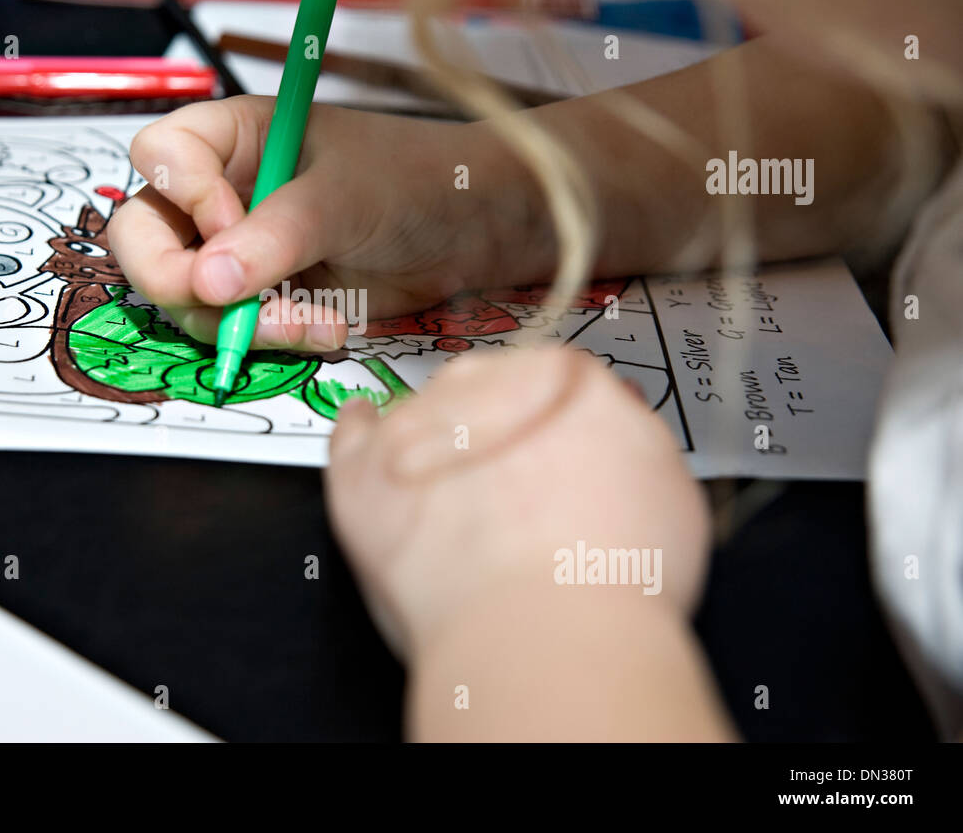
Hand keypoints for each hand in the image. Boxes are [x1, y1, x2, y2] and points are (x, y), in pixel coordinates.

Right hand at [109, 96, 548, 350]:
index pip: (158, 153)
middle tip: (224, 305)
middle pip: (143, 236)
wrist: (469, 233)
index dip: (182, 195)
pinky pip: (231, 329)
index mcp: (231, 136)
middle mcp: (219, 191)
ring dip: (238, 323)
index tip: (227, 224)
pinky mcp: (260, 298)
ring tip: (311, 323)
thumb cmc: (411, 181)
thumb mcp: (342, 198)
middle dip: (176, 279)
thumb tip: (206, 284)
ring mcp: (234, 250)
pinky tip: (326, 330)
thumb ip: (274, 237)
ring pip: (185, 297)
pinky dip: (270, 340)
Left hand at [324, 347, 710, 659]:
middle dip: (492, 431)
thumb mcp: (663, 485)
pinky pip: (350, 432)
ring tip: (449, 491)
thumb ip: (625, 437)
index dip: (552, 425)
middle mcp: (484, 386)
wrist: (544, 634)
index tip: (554, 453)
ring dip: (431, 440)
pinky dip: (359, 432)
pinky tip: (367, 435)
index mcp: (562, 380)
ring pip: (420, 411)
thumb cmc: (613, 576)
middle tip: (508, 491)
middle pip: (483, 389)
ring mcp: (416, 425)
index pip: (552, 380)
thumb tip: (609, 420)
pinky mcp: (361, 471)